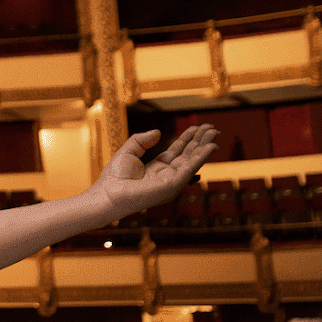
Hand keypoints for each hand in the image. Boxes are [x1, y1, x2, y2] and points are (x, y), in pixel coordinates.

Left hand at [92, 124, 218, 220]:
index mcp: (157, 169)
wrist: (107, 194)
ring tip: (215, 132)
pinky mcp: (172, 186)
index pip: (177, 152)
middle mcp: (166, 176)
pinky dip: (201, 158)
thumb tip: (158, 132)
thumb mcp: (128, 151)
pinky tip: (210, 147)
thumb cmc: (114, 178)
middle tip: (212, 127)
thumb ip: (142, 140)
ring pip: (192, 161)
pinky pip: (190, 169)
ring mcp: (170, 182)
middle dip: (200, 141)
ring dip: (205, 147)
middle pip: (188, 155)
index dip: (188, 139)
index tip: (197, 127)